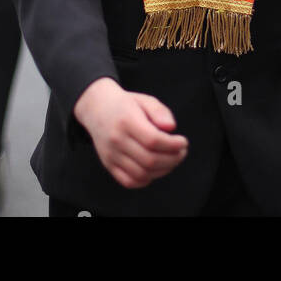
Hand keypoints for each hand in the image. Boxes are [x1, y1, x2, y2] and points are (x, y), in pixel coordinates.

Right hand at [73, 77, 188, 188]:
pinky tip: (155, 169)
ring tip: (172, 160)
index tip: (183, 142)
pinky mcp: (109, 164)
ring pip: (141, 173)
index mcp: (126, 121)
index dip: (173, 145)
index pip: (153, 140)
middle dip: (172, 159)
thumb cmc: (126, 104)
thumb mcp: (145, 100)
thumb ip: (160, 111)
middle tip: (181, 152)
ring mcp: (111, 154)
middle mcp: (116, 140)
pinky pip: (129, 181)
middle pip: (149, 160)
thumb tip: (171, 128)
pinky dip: (146, 180)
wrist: (97, 108)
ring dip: (163, 171)